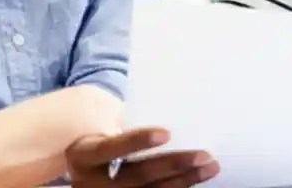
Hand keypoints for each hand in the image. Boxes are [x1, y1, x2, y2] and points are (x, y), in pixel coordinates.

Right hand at [66, 128, 218, 186]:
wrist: (81, 167)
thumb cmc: (99, 138)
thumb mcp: (101, 130)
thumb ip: (125, 124)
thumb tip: (171, 110)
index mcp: (84, 155)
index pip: (111, 148)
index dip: (137, 141)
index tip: (166, 133)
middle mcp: (93, 182)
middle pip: (138, 175)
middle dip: (173, 164)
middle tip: (203, 154)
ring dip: (184, 180)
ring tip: (210, 167)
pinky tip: (195, 179)